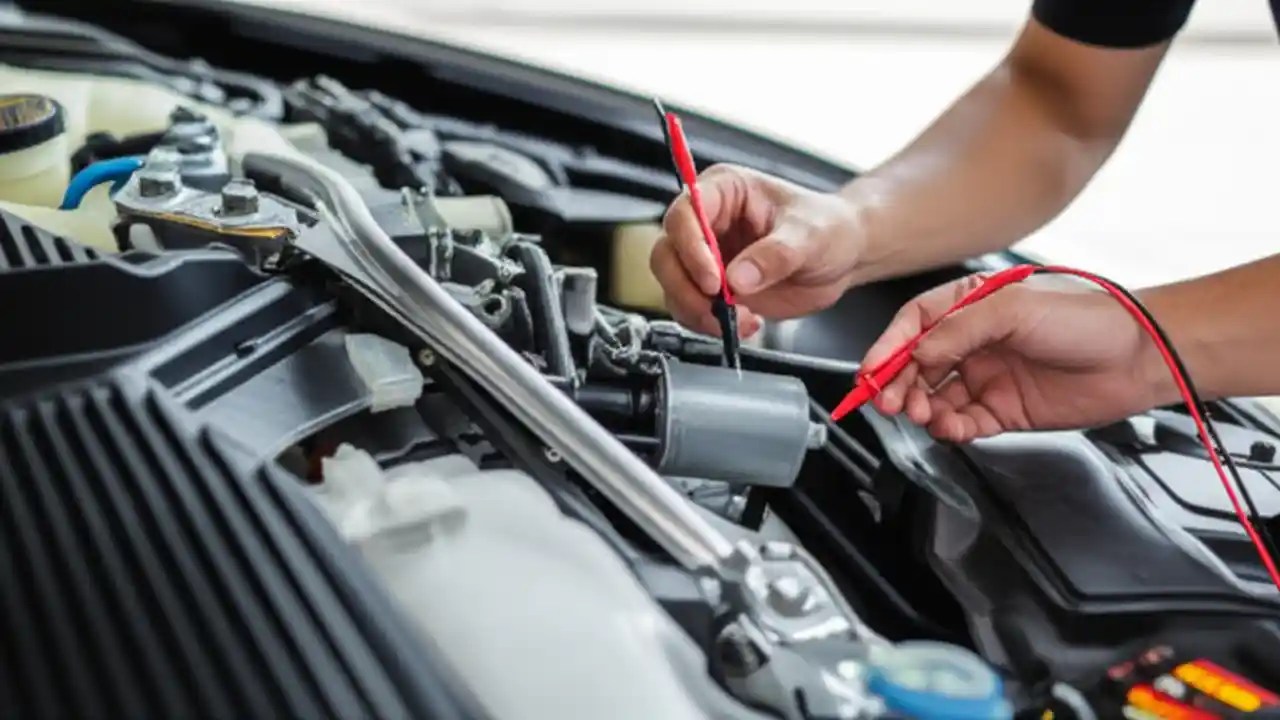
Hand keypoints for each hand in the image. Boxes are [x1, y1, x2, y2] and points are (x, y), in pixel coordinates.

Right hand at [650, 164, 863, 336]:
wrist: (842, 257)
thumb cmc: (828, 227)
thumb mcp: (810, 235)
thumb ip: (775, 254)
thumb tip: (738, 278)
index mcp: (723, 191)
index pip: (685, 213)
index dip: (692, 247)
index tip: (714, 280)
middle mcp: (706, 222)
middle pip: (667, 253)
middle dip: (687, 286)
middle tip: (720, 307)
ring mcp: (705, 257)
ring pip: (672, 285)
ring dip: (697, 311)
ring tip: (741, 319)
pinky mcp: (711, 288)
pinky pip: (690, 309)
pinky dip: (709, 324)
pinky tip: (747, 323)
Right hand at [862, 273, 1170, 442]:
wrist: (1138, 357)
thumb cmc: (1088, 318)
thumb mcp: (1014, 308)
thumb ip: (959, 331)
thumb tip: (917, 353)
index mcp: (971, 305)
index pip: (914, 324)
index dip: (888, 346)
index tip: (872, 370)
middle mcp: (973, 341)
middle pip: (917, 365)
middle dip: (899, 384)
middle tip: (891, 401)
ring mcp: (986, 377)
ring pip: (934, 397)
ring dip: (922, 407)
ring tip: (923, 414)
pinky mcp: (1002, 410)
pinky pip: (962, 423)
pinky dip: (950, 428)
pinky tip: (950, 427)